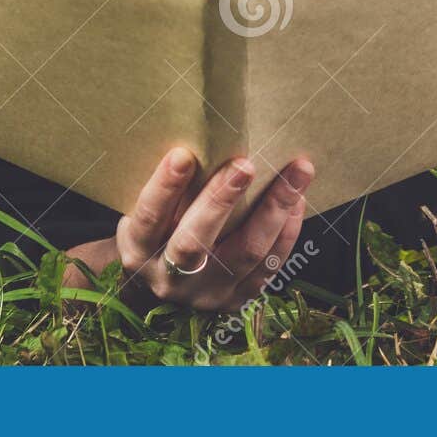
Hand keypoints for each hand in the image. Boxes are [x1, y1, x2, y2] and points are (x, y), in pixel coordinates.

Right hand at [111, 148, 313, 311]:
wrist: (166, 283)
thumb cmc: (161, 228)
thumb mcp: (149, 212)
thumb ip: (171, 189)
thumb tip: (205, 135)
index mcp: (138, 251)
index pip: (149, 219)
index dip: (165, 188)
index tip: (183, 155)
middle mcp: (169, 279)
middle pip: (194, 243)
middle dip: (220, 200)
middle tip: (244, 164)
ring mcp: (206, 294)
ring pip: (246, 253)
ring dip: (274, 208)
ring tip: (297, 171)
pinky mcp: (237, 300)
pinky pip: (269, 265)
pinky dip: (286, 231)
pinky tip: (297, 200)